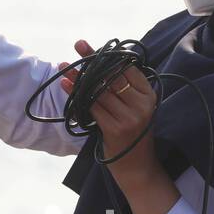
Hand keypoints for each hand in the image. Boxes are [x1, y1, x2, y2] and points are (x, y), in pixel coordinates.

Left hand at [59, 39, 156, 160]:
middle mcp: (142, 104)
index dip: (107, 55)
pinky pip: (91, 106)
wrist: (137, 168)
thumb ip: (124, 88)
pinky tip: (66, 85)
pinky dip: (76, 94)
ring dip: (79, 77)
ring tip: (64, 66)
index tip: (91, 46)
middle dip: (92, 60)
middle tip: (78, 44)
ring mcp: (130, 117)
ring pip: (98, 90)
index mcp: (149, 95)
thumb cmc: (132, 134)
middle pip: (111, 76)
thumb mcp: (135, 108)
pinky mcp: (116, 129)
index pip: (126, 68)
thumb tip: (100, 63)